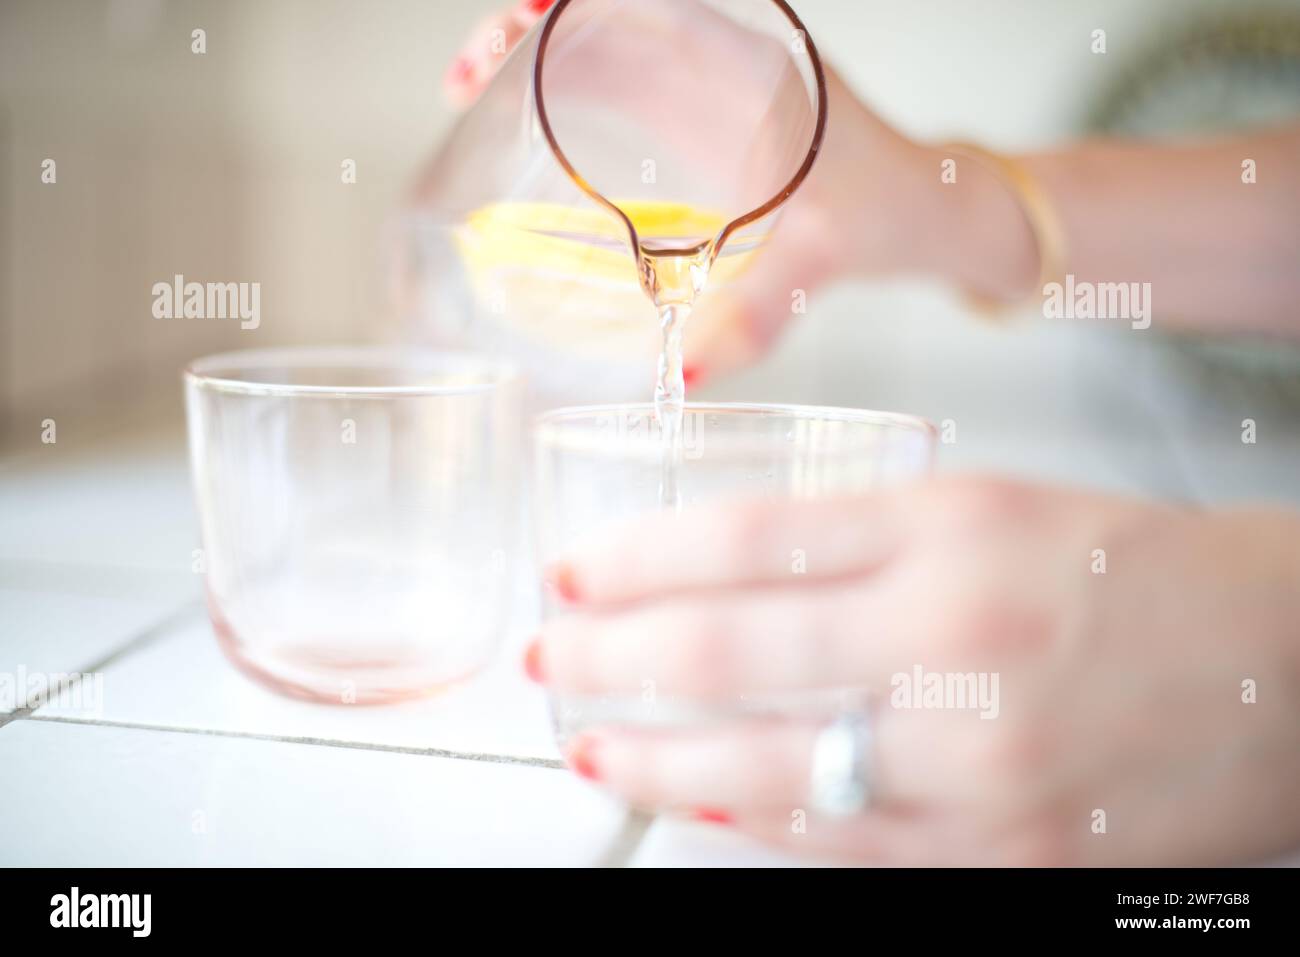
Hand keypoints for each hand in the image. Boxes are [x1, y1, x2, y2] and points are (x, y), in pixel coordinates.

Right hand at [438, 1, 965, 381]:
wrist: (926, 209)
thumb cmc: (891, 207)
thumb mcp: (824, 256)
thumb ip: (758, 316)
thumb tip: (684, 378)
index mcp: (750, 55)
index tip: (521, 19)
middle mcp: (717, 51)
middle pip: (600, 7)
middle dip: (525, 26)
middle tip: (469, 79)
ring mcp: (699, 80)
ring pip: (596, 38)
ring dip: (532, 55)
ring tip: (471, 95)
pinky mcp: (691, 113)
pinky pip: (611, 82)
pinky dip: (558, 93)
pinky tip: (522, 126)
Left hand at [527, 477, 1299, 864]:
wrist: (1281, 664)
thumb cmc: (1125, 573)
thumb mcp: (990, 508)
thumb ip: (856, 540)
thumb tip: (716, 587)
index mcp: (952, 526)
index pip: (746, 538)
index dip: (635, 557)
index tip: (573, 570)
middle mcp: (957, 637)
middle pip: (729, 650)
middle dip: (609, 656)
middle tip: (552, 654)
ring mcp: (980, 760)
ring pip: (768, 766)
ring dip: (653, 759)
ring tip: (588, 745)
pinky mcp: (1006, 855)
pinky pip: (840, 843)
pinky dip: (750, 822)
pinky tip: (695, 802)